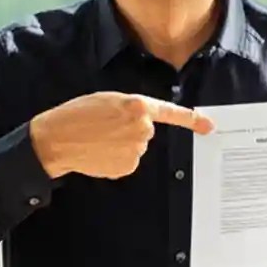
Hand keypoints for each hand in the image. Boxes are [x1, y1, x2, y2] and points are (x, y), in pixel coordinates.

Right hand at [29, 92, 214, 178]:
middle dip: (130, 129)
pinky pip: (128, 162)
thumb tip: (144, 123)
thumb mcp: (107, 100)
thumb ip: (131, 108)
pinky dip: (115, 159)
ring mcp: (136, 150)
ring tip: (98, 139)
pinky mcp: (127, 167)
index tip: (209, 126)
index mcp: (137, 106)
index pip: (170, 113)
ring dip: (121, 145)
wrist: (57, 139)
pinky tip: (99, 153)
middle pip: (146, 131)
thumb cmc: (78, 114)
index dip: (192, 119)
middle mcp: (141, 128)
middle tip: (105, 126)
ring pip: (136, 147)